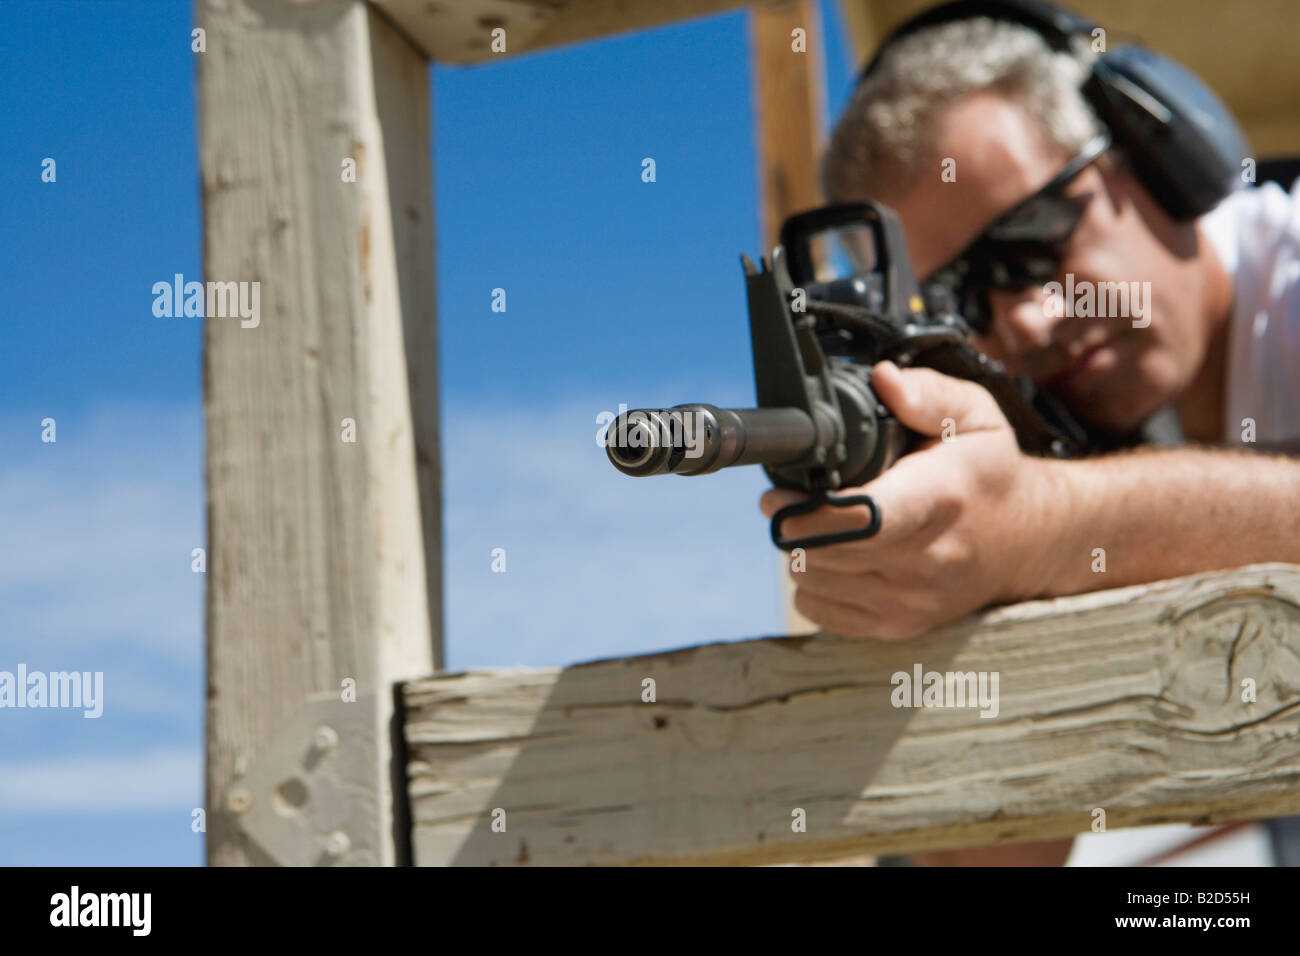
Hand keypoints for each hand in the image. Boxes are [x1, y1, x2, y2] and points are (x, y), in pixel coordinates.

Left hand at [759, 361, 1064, 638]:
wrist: (1031, 539)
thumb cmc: (991, 473)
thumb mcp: (975, 416)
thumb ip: (928, 392)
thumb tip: (883, 379)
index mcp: (940, 500)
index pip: (860, 520)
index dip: (805, 511)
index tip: (779, 495)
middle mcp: (927, 558)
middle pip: (821, 553)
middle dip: (792, 524)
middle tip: (792, 500)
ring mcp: (913, 599)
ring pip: (813, 582)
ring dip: (801, 552)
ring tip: (818, 524)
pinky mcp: (899, 625)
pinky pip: (821, 611)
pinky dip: (814, 585)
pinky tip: (833, 557)